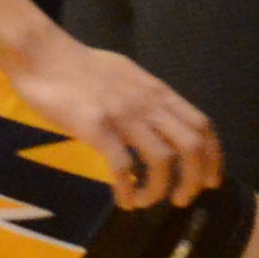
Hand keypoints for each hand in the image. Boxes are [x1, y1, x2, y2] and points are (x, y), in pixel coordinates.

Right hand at [8, 35, 220, 209]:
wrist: (44, 55)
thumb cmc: (82, 66)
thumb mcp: (127, 76)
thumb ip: (147, 99)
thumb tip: (160, 119)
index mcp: (158, 92)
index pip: (202, 125)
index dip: (214, 157)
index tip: (212, 180)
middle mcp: (148, 103)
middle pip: (192, 146)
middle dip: (195, 179)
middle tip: (182, 200)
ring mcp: (124, 115)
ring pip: (162, 160)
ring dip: (159, 190)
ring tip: (146, 202)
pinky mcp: (96, 127)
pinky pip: (122, 165)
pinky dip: (128, 189)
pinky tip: (123, 199)